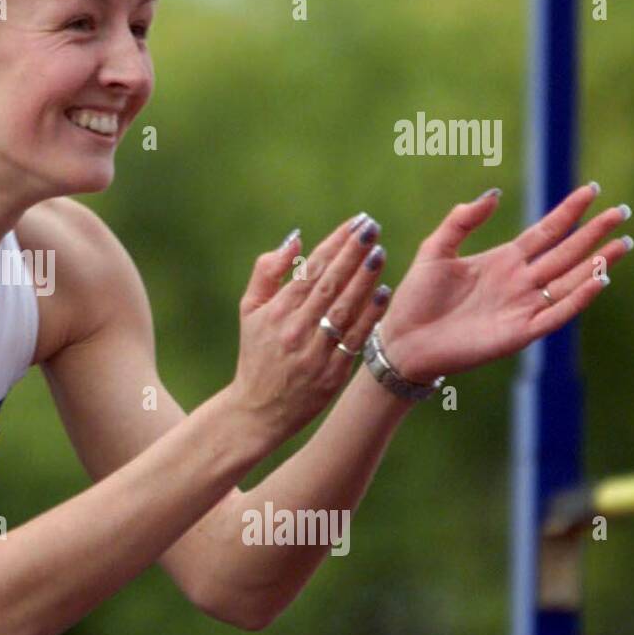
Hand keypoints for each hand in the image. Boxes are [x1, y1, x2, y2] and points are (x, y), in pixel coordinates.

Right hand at [231, 212, 391, 442]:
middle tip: (372, 229)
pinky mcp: (332, 373)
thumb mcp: (249, 311)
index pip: (310, 270)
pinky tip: (384, 293)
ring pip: (344, 309)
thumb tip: (294, 240)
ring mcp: (315, 352)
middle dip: (352, 253)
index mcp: (276, 312)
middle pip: (329, 285)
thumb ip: (266, 273)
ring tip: (380, 253)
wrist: (258, 410)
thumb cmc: (255, 354)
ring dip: (364, 279)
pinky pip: (355, 339)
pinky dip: (370, 316)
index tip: (355, 224)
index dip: (334, 244)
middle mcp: (295, 329)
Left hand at [379, 184, 633, 382]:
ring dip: (596, 263)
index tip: (590, 190)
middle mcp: (518, 282)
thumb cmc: (416, 297)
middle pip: (565, 253)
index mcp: (502, 260)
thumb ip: (461, 220)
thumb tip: (492, 193)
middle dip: (593, 232)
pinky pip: (556, 313)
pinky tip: (598, 279)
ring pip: (568, 281)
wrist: (404, 339)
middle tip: (622, 212)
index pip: (545, 232)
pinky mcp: (520, 332)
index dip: (568, 212)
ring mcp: (522, 306)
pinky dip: (578, 298)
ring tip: (622, 244)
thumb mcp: (435, 250)